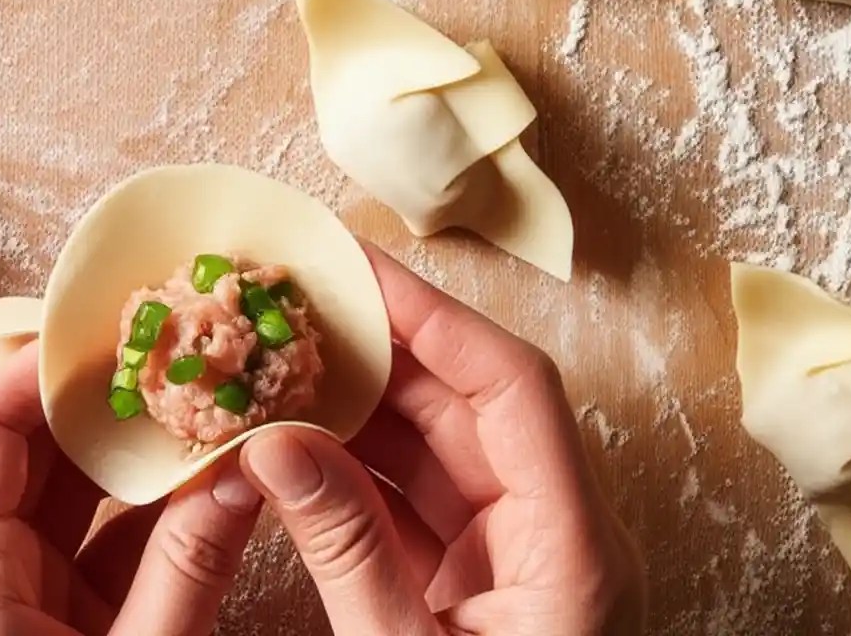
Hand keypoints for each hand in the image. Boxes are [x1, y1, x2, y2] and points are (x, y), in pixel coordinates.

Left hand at [0, 341, 263, 635]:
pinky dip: (142, 505)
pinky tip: (198, 480)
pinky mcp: (48, 614)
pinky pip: (92, 537)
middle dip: (89, 395)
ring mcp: (11, 590)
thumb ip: (187, 571)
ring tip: (185, 402)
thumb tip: (246, 472)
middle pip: (13, 445)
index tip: (110, 337)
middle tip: (158, 355)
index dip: (35, 369)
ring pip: (57, 487)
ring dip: (121, 446)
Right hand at [238, 243, 646, 634]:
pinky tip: (298, 448)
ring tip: (282, 370)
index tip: (358, 270)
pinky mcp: (479, 580)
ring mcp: (516, 555)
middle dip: (379, 352)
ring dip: (359, 410)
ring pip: (436, 448)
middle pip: (470, 404)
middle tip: (299, 310)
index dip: (435, 315)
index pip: (515, 387)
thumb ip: (347, 554)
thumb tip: (276, 447)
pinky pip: (415, 499)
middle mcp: (554, 532)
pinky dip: (355, 471)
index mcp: (573, 547)